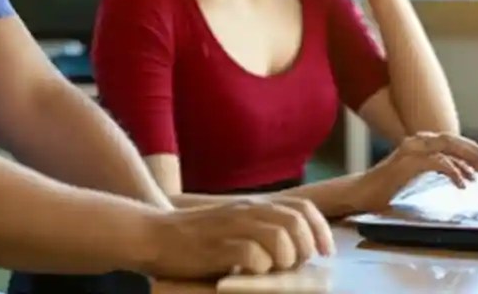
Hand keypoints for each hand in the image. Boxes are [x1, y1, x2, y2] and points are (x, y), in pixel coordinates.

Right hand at [142, 197, 334, 279]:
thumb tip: (294, 250)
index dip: (320, 229)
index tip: (324, 251)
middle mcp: (246, 211)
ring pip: (279, 237)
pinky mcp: (218, 246)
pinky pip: (253, 256)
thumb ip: (260, 230)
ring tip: (272, 270)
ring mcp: (232, 227)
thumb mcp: (232, 225)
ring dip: (284, 258)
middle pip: (296, 222)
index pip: (302, 207)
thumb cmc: (194, 236)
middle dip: (304, 247)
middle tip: (293, 265)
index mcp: (253, 206)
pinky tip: (249, 273)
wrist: (153, 235)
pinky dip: (259, 268)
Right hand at [352, 132, 477, 212]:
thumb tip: (460, 170)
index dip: (472, 149)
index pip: (451, 140)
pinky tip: (462, 185)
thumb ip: (432, 167)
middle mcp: (416, 142)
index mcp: (418, 143)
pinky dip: (453, 172)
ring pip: (448, 148)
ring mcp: (411, 150)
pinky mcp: (407, 163)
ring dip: (468, 162)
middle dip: (476, 154)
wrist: (360, 193)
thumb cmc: (385, 186)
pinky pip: (438, 162)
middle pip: (453, 141)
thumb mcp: (415, 174)